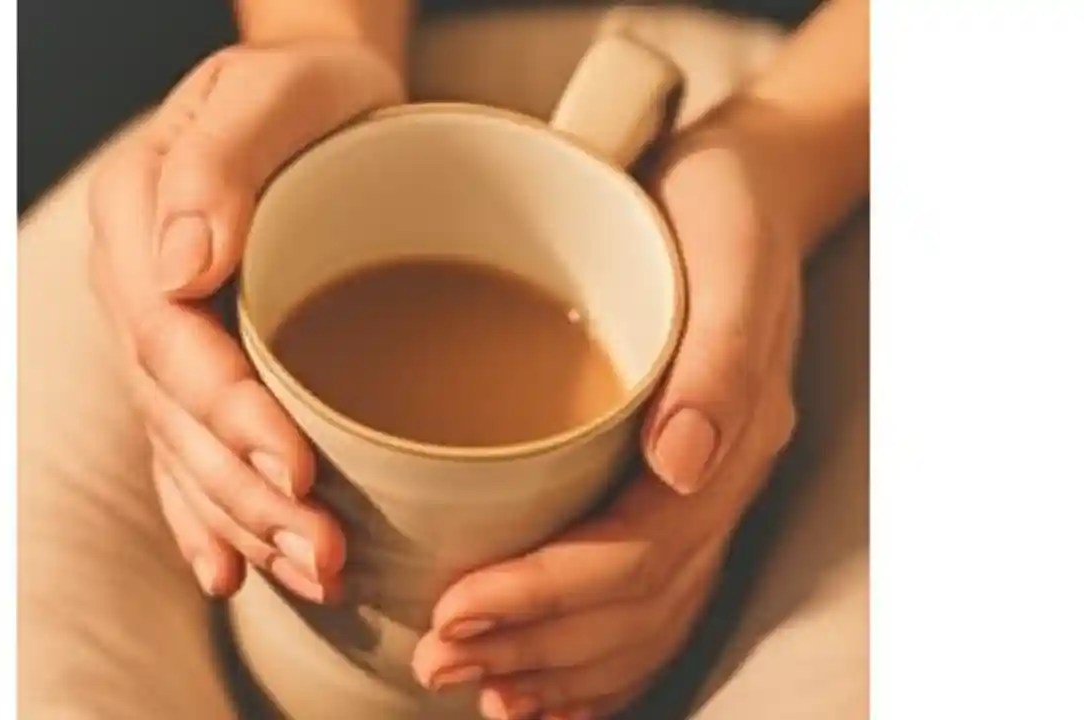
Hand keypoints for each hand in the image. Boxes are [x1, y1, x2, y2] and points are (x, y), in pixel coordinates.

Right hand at [87, 41, 402, 601]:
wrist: (316, 103)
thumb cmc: (309, 91)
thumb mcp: (273, 89)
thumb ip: (220, 163)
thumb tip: (182, 268)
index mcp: (140, 220)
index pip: (171, 340)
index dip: (229, 412)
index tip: (297, 466)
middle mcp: (140, 289)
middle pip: (178, 414)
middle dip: (249, 494)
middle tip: (324, 553)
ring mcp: (160, 336)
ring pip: (187, 449)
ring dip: (244, 523)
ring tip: (314, 576)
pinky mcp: (196, 366)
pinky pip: (187, 452)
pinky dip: (208, 517)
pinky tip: (231, 572)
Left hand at [410, 114, 803, 718]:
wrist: (745, 188)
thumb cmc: (720, 211)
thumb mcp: (727, 255)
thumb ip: (717, 358)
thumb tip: (682, 463)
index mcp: (731, 434)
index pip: (638, 551)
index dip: (545, 595)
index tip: (454, 611)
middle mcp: (718, 481)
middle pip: (634, 604)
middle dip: (533, 645)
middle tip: (437, 661)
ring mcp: (700, 490)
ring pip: (641, 618)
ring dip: (557, 664)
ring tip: (478, 686)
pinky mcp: (670, 487)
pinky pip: (646, 598)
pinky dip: (595, 654)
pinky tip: (542, 678)